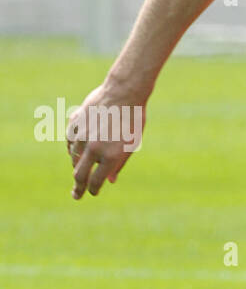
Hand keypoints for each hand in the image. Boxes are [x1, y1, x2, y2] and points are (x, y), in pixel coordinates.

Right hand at [66, 85, 144, 199]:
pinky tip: (75, 151)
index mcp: (110, 156)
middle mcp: (94, 148)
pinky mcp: (75, 123)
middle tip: (76, 195)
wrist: (124, 93)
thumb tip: (109, 181)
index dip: (94, 190)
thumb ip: (119, 164)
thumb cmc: (133, 120)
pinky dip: (72, 148)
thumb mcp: (131, 145)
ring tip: (80, 168)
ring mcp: (82, 135)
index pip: (96, 182)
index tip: (93, 192)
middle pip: (79, 175)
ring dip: (77, 165)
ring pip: (73, 157)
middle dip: (78, 188)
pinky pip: (70, 141)